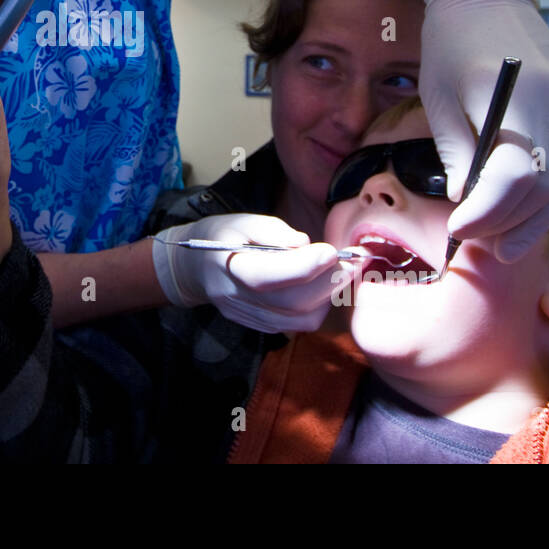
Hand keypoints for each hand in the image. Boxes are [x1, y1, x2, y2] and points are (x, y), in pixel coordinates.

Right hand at [151, 214, 346, 332]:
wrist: (194, 268)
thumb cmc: (221, 236)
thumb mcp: (241, 221)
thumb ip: (272, 231)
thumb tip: (305, 244)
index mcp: (230, 269)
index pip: (270, 276)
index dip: (306, 266)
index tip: (332, 249)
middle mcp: (240, 301)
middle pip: (294, 303)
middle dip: (330, 281)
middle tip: (354, 260)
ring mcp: (251, 319)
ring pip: (301, 320)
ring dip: (328, 296)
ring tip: (341, 271)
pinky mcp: (262, 327)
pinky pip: (298, 324)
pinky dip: (317, 306)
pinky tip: (322, 285)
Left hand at [419, 0, 548, 260]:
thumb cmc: (451, 46)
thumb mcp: (439, 99)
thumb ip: (456, 151)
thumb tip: (467, 203)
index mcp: (511, 98)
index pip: (513, 176)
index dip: (488, 212)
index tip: (460, 230)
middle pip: (546, 186)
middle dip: (512, 224)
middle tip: (482, 244)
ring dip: (544, 219)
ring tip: (511, 242)